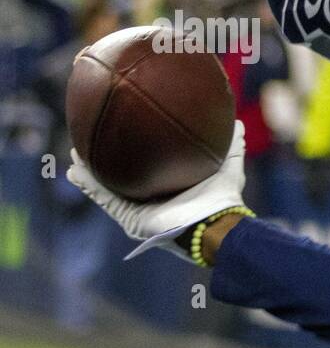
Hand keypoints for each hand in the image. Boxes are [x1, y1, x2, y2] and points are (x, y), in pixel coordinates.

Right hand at [68, 120, 248, 261]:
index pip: (148, 166)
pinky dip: (89, 185)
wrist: (214, 224)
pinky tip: (75, 171)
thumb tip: (237, 123)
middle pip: (122, 175)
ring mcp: (139, 209)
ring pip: (107, 186)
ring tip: (74, 154)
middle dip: (107, 159)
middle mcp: (152, 197)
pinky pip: (105, 199)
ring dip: (89, 171)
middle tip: (93, 140)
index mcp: (171, 185)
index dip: (135, 151)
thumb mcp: (229, 166)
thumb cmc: (223, 199)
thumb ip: (232, 146)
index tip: (125, 130)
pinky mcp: (131, 219)